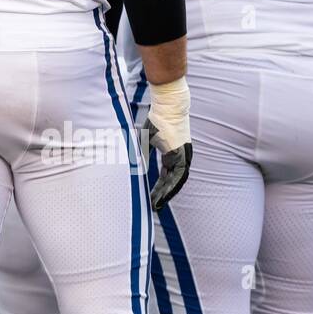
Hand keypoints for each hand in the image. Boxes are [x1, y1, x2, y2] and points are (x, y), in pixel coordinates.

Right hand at [146, 77, 191, 211]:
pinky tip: (164, 195)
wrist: (168, 106)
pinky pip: (179, 176)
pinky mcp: (184, 155)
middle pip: (170, 181)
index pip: (165, 175)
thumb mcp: (144, 139)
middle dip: (161, 195)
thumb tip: (128, 162)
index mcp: (171, 153)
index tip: (150, 198)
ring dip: (166, 194)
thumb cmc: (157, 118)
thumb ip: (140, 152)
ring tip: (157, 205)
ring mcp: (184, 157)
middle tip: (153, 207)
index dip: (158, 187)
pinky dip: (171, 187)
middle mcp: (180, 158)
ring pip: (176, 181)